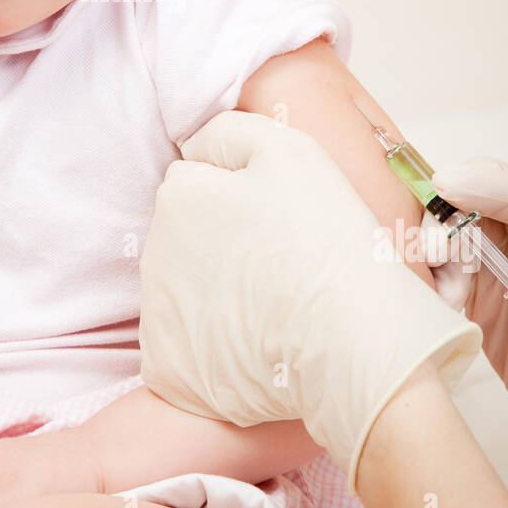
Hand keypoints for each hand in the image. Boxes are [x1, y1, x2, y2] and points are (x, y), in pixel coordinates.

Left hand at [138, 110, 481, 493]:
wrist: (354, 342)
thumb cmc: (327, 238)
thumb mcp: (288, 150)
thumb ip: (227, 134)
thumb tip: (195, 149)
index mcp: (176, 198)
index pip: (195, 184)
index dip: (240, 199)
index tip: (278, 222)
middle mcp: (152, 256)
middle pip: (185, 241)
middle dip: (220, 247)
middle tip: (281, 266)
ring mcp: (157, 320)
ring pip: (185, 296)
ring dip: (216, 298)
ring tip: (274, 309)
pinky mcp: (170, 374)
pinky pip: (184, 353)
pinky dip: (212, 353)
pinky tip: (255, 350)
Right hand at [418, 157, 507, 456]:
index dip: (497, 187)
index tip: (450, 183)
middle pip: (491, 209)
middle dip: (453, 215)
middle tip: (432, 250)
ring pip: (463, 240)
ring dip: (438, 251)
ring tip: (440, 289)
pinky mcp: (486, 308)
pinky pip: (450, 280)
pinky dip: (431, 283)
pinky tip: (433, 302)